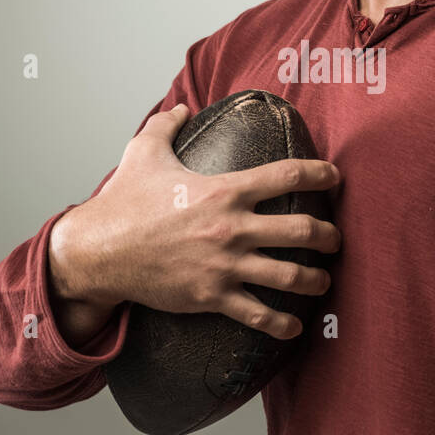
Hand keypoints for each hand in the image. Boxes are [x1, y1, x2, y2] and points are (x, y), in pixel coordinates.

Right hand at [49, 105, 340, 339]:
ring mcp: (224, 265)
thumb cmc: (123, 201)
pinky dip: (282, 325)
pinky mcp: (212, 297)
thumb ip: (168, 124)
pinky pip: (258, 315)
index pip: (288, 177)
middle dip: (329, 236)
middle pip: (302, 231)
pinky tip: (294, 327)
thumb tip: (183, 106)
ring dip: (315, 280)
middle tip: (335, 239)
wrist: (98, 251)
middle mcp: (232, 227)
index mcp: (224, 190)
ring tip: (324, 281)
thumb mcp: (144, 152)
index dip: (320, 175)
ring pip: (289, 276)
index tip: (335, 178)